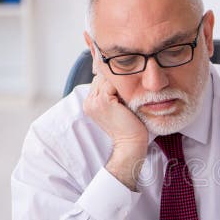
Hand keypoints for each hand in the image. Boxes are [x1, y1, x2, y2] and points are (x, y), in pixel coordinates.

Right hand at [83, 74, 147, 190]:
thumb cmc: (129, 126)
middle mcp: (89, 101)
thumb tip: (120, 78)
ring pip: (106, 78)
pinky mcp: (103, 100)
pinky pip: (112, 82)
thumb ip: (112, 94)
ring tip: (129, 94)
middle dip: (115, 80)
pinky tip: (129, 96)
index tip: (126, 87)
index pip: (99, 80)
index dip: (113, 81)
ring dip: (120, 82)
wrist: (130, 142)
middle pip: (101, 77)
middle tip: (129, 89)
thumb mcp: (117, 107)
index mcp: (90, 103)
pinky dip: (122, 86)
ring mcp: (94, 101)